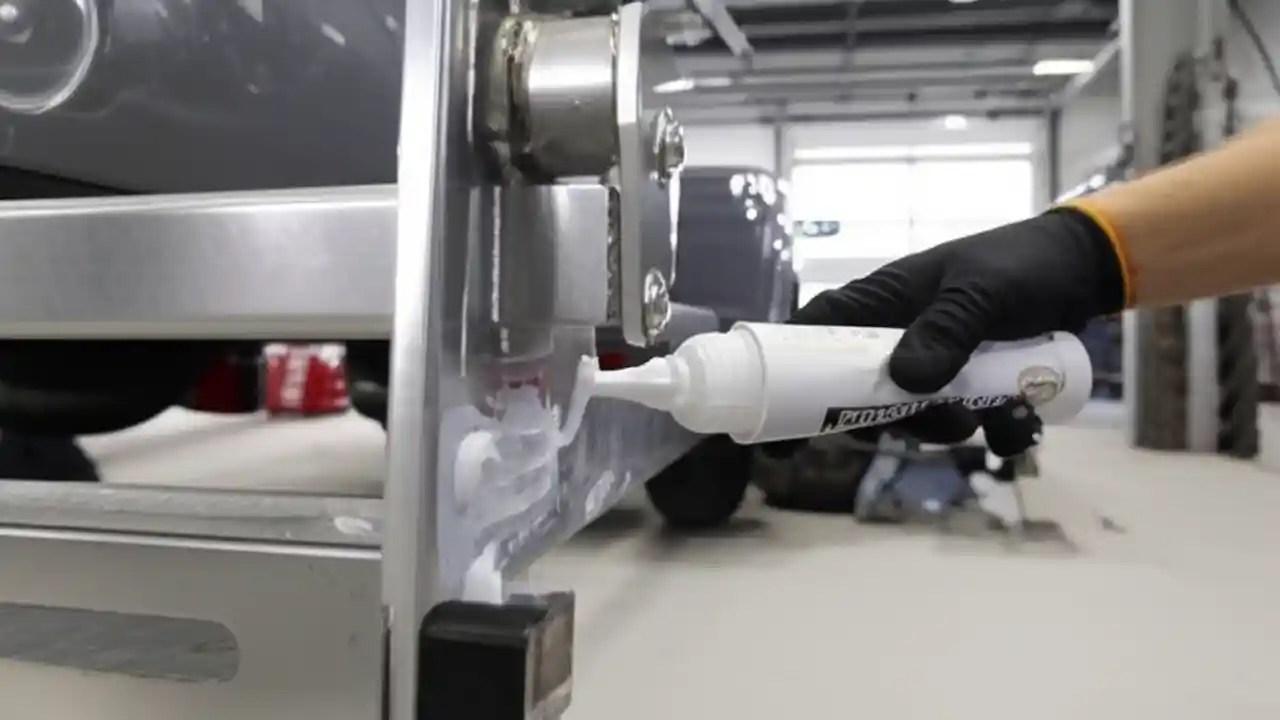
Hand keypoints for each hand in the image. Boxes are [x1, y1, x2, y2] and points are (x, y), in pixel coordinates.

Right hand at [791, 207, 1125, 454]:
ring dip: (951, 429)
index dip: (789, 384)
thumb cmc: (1022, 265)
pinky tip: (1023, 421)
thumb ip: (946, 331)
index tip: (783, 436)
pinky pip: (967, 425)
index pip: (814, 338)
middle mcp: (896, 337)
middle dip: (898, 422)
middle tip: (945, 421)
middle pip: (864, 397)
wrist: (1083, 269)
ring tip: (993, 414)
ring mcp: (933, 364)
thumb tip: (904, 383)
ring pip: (915, 418)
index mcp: (881, 304)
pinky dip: (995, 433)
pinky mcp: (969, 385)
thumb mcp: (982, 292)